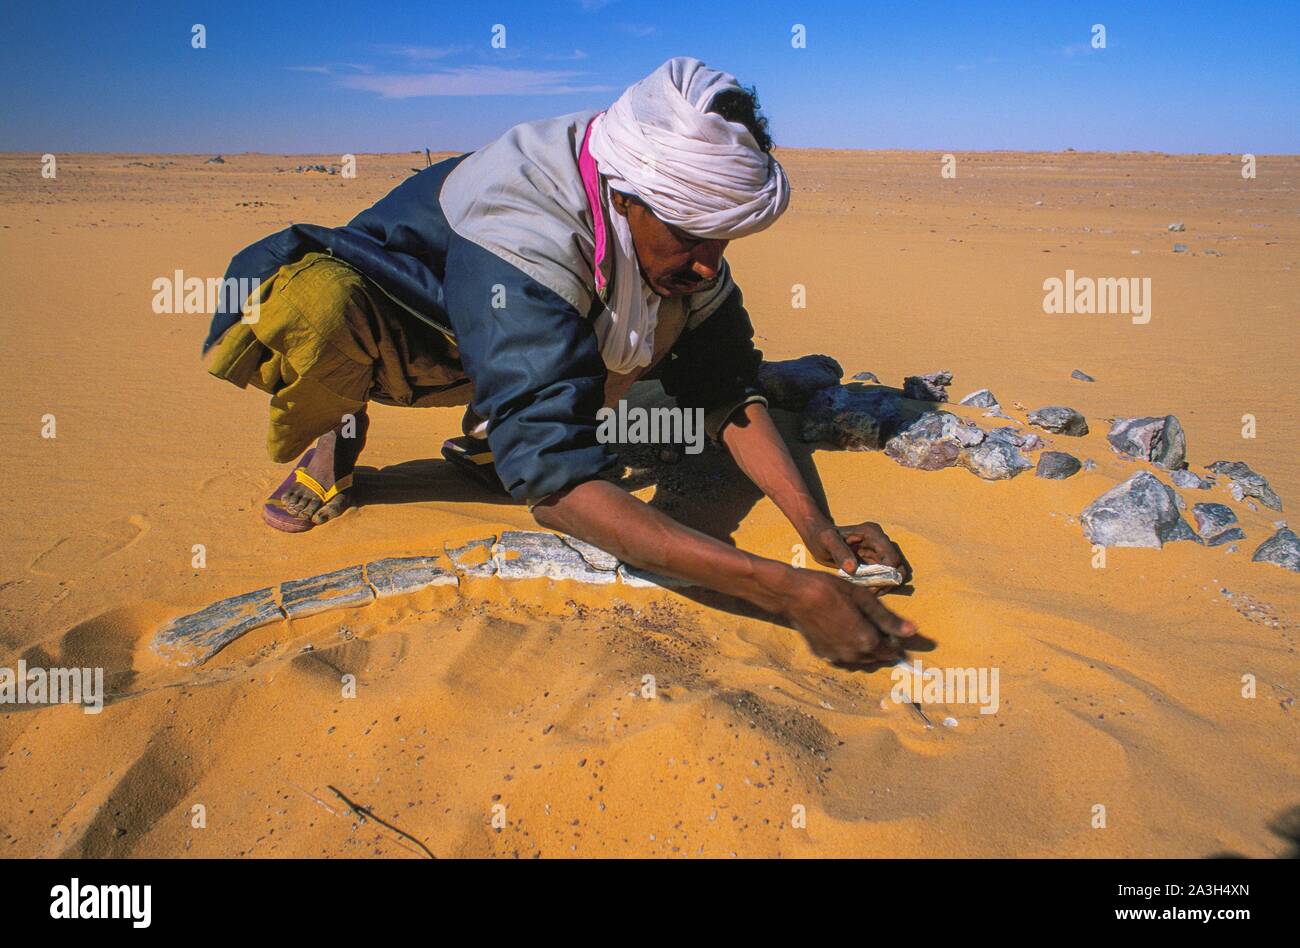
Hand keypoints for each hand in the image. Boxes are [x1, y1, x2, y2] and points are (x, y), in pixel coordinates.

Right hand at [782, 570, 917, 664]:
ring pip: (860, 659)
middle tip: (875, 624)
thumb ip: (888, 619)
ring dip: (865, 648)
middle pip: (877, 657)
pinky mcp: (822, 654)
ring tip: (858, 625)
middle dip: (881, 645)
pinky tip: (841, 629)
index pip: (891, 650)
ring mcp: (836, 657)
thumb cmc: (831, 590)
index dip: (895, 639)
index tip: (891, 626)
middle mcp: (852, 655)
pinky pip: (843, 656)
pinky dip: (848, 647)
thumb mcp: (864, 599)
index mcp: (866, 642)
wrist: (794, 595)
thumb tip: (912, 631)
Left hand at [802, 519, 911, 582]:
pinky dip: (878, 586)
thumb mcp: (826, 542)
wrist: (817, 537)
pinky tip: (864, 590)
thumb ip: (839, 552)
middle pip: (898, 568)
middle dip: (886, 583)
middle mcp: (880, 541)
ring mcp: (879, 551)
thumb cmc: (820, 536)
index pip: (892, 559)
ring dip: (883, 586)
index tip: (869, 586)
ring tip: (865, 592)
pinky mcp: (875, 561)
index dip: (885, 575)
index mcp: (873, 533)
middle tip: (869, 592)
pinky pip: (885, 577)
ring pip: (894, 575)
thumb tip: (853, 569)